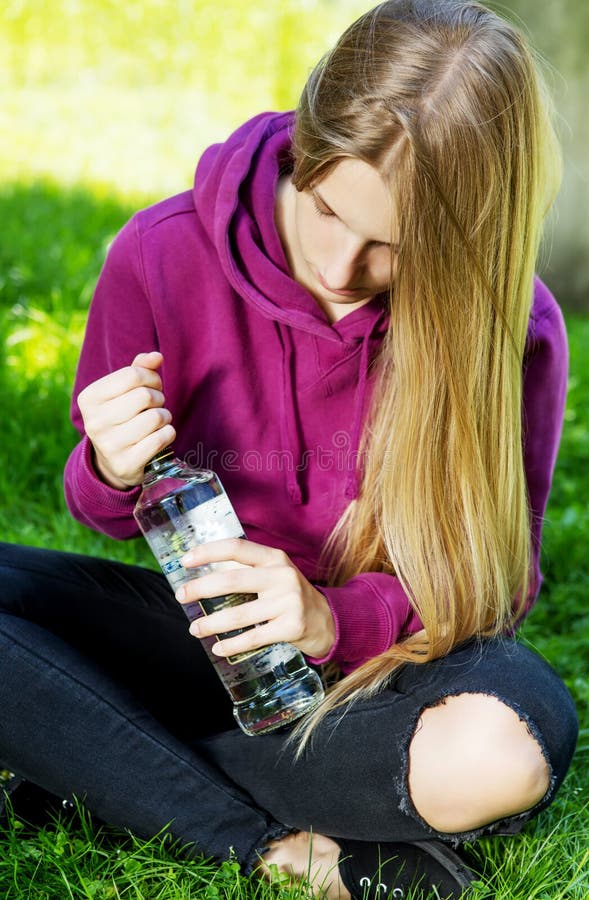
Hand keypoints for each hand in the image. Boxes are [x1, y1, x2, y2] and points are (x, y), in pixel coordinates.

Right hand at [77, 351, 175, 488]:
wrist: (113, 462)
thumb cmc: (123, 417)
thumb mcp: (124, 391)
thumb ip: (139, 369)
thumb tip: (157, 356)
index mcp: (89, 399)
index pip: (132, 375)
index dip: (151, 378)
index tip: (153, 386)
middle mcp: (94, 422)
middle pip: (145, 396)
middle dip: (158, 398)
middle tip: (154, 406)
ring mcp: (109, 445)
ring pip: (155, 418)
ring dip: (165, 417)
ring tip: (156, 422)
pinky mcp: (126, 464)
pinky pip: (161, 439)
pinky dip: (168, 434)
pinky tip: (159, 436)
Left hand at [176, 538, 335, 659]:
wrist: (328, 620)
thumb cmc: (290, 595)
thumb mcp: (275, 574)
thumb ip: (246, 569)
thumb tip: (203, 572)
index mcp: (274, 558)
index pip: (236, 547)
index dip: (208, 552)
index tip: (185, 560)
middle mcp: (282, 576)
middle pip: (232, 580)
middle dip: (201, 588)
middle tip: (181, 596)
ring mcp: (288, 602)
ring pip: (239, 614)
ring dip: (211, 623)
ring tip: (195, 629)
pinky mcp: (291, 627)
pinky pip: (253, 637)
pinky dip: (232, 644)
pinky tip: (218, 647)